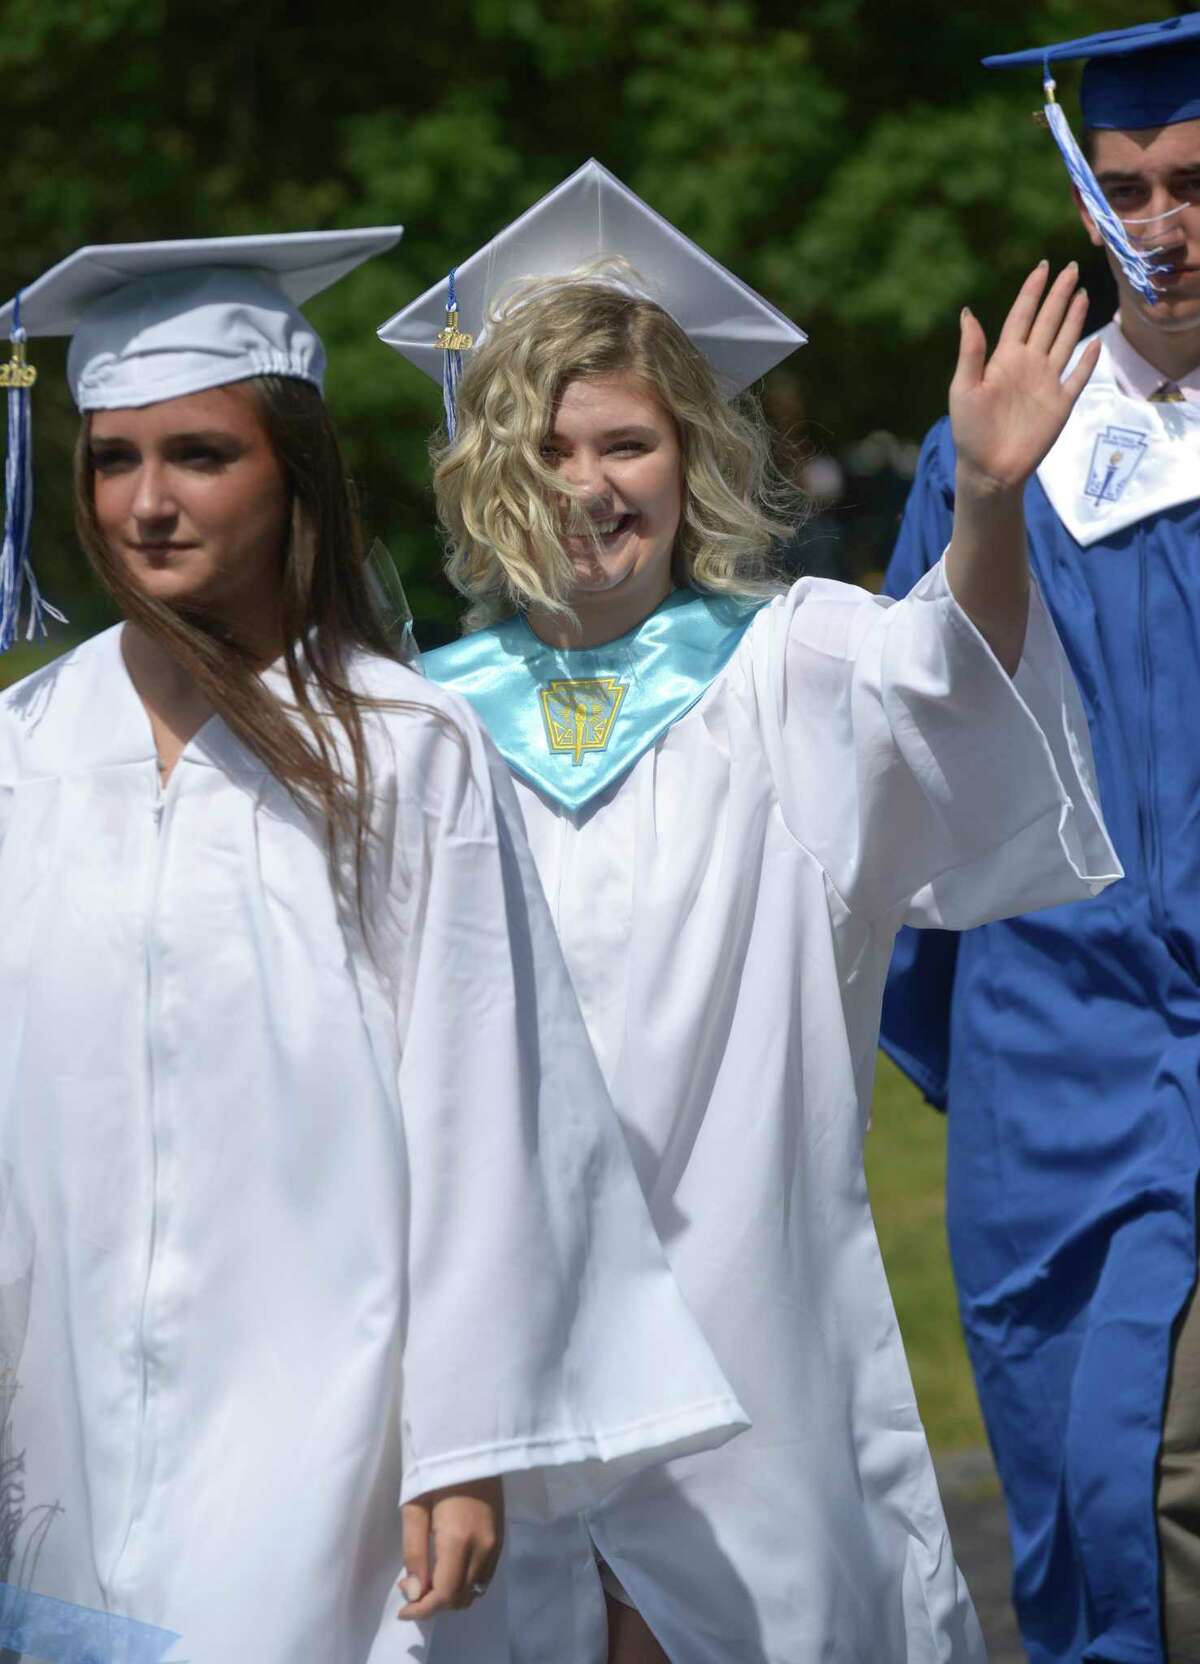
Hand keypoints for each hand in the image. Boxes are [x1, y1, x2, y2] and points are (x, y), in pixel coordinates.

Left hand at [396, 1476, 503, 1621]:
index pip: (444, 1595)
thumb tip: (413, 1593)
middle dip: (433, 1604)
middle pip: (460, 1599)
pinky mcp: (501, 1538)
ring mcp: (496, 1544)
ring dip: (450, 1596)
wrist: (474, 1444)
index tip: (402, 1610)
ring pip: (474, 1592)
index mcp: (459, 1540)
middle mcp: (482, 1548)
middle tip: (411, 1587)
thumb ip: (413, 1552)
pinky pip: (485, 1577)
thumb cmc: (437, 1470)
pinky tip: (449, 1570)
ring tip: (428, 1579)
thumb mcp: (415, 1507)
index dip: (422, 1610)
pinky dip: (466, 1584)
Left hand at [949, 261, 1100, 495]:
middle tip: (1072, 268)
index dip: (1032, 291)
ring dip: (1074, 318)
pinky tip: (1097, 343)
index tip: (1042, 267)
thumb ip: (971, 351)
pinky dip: (1088, 361)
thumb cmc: (970, 431)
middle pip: (1047, 321)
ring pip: (1064, 341)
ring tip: (1083, 294)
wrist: (989, 468)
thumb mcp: (963, 388)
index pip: (1021, 316)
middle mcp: (1027, 364)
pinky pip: (1078, 377)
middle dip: (1059, 294)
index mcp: (1004, 358)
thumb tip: (967, 312)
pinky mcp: (1060, 404)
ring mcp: (1046, 383)